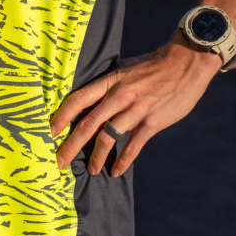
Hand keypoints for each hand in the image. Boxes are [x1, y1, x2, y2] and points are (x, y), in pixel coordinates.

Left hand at [50, 38, 220, 176]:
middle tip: (59, 161)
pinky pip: (134, 146)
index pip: (78, 99)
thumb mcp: (125, 68)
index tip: (49, 132)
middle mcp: (119, 95)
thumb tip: (90, 96)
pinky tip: (116, 171)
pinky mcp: (152, 122)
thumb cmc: (153, 66)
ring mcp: (136, 109)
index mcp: (110, 81)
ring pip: (108, 138)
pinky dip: (124, 161)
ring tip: (91, 170)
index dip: (61, 117)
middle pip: (88, 124)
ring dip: (96, 157)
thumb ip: (109, 83)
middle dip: (70, 145)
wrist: (186, 63)